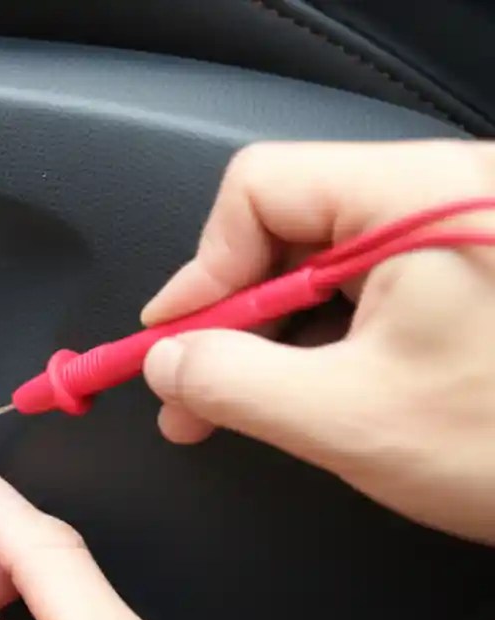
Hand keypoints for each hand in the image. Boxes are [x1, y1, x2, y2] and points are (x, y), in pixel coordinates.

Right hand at [140, 140, 494, 544]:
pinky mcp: (479, 266)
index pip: (259, 191)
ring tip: (253, 399)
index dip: (202, 268)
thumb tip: (166, 363)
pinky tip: (312, 386)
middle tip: (195, 383)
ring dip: (278, 329)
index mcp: (418, 196)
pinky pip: (373, 279)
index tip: (171, 338)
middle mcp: (447, 191)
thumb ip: (231, 383)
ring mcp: (467, 227)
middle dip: (234, 310)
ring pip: (327, 256)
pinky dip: (329, 332)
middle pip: (289, 221)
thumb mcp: (349, 418)